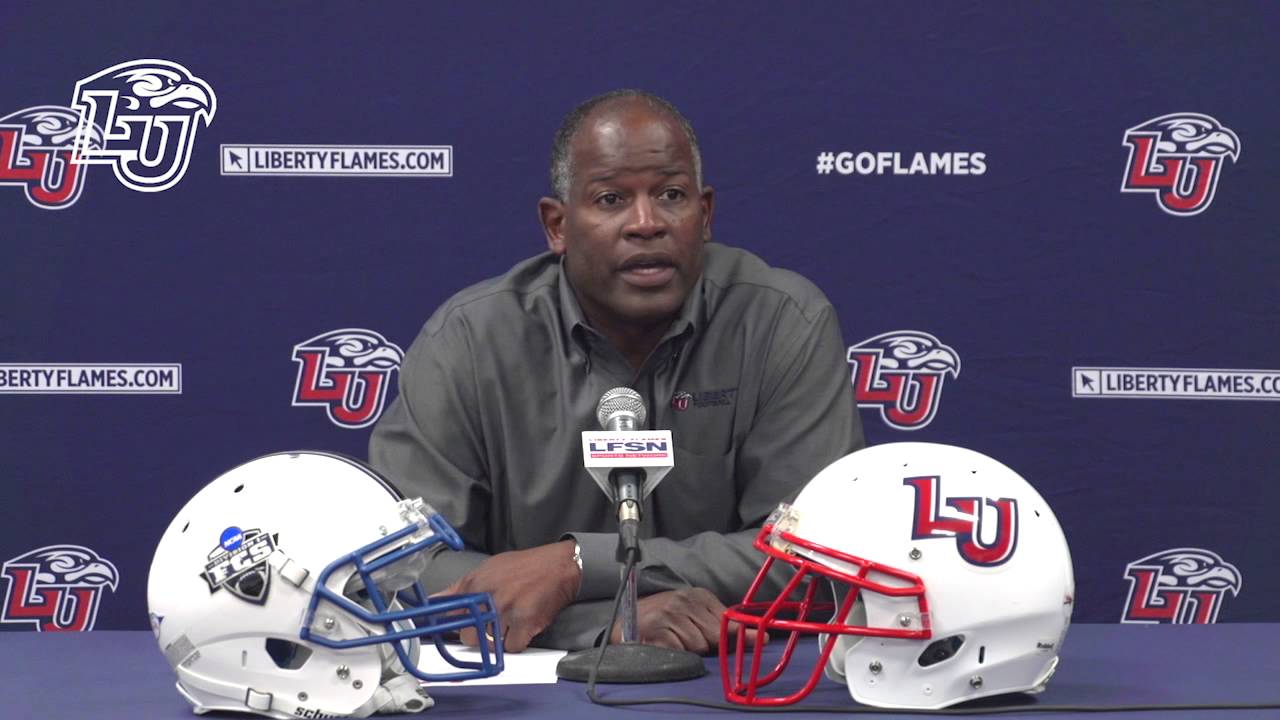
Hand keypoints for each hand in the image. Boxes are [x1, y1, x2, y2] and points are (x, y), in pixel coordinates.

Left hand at [438, 540, 579, 652]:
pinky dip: (518, 641)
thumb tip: (436, 600)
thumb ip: (460, 587)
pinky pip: (512, 647)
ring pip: (491, 644)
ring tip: (511, 621)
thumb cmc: (523, 567)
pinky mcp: (524, 623)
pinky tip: (523, 626)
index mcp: (474, 584)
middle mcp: (487, 598)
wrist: (558, 566)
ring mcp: (506, 611)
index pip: (449, 614)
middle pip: (469, 637)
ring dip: (501, 639)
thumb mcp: (487, 569)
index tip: (448, 631)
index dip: (450, 625)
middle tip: (494, 624)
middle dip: (480, 635)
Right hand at [610, 587, 767, 655]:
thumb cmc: (665, 621)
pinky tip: (666, 644)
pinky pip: (681, 651)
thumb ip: (723, 627)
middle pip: (715, 635)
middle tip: (689, 639)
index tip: (761, 641)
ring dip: (689, 650)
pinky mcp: (657, 628)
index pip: (728, 619)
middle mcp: (685, 600)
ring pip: (699, 645)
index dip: (738, 635)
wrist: (626, 623)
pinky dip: (676, 653)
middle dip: (707, 644)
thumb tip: (761, 639)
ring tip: (674, 640)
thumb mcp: (694, 617)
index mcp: (698, 595)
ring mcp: (670, 613)